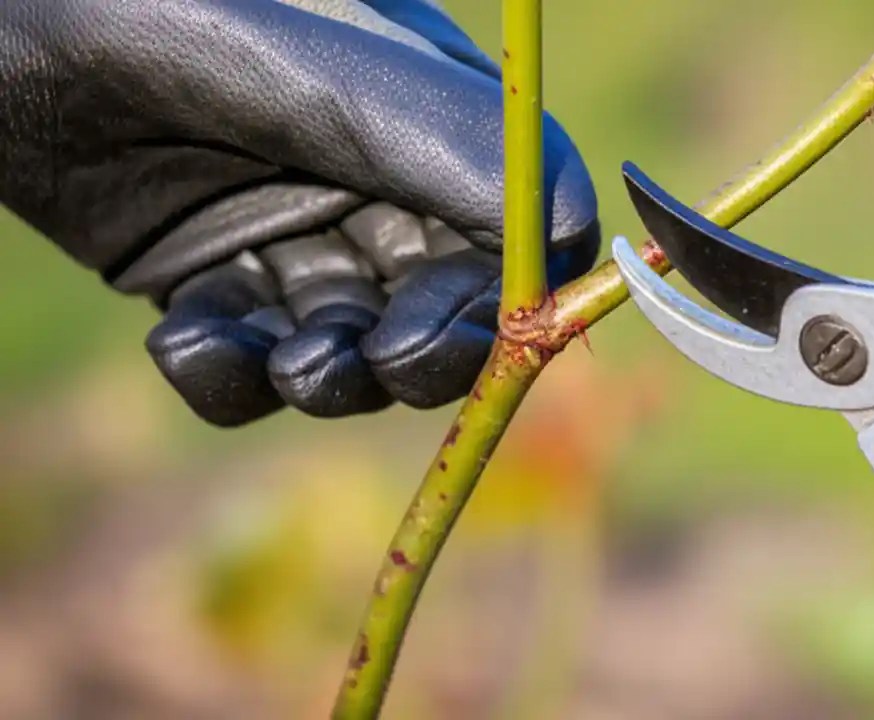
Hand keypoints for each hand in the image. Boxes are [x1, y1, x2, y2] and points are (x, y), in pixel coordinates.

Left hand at [0, 0, 598, 425]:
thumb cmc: (136, 5)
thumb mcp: (296, 59)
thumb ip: (433, 134)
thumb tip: (569, 228)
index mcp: (416, 101)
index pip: (518, 207)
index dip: (519, 279)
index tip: (499, 329)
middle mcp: (361, 171)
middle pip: (443, 295)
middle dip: (422, 343)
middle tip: (382, 359)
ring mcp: (281, 229)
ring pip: (350, 345)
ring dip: (325, 371)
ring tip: (280, 359)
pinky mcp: (205, 281)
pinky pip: (247, 363)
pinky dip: (228, 374)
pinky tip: (188, 342)